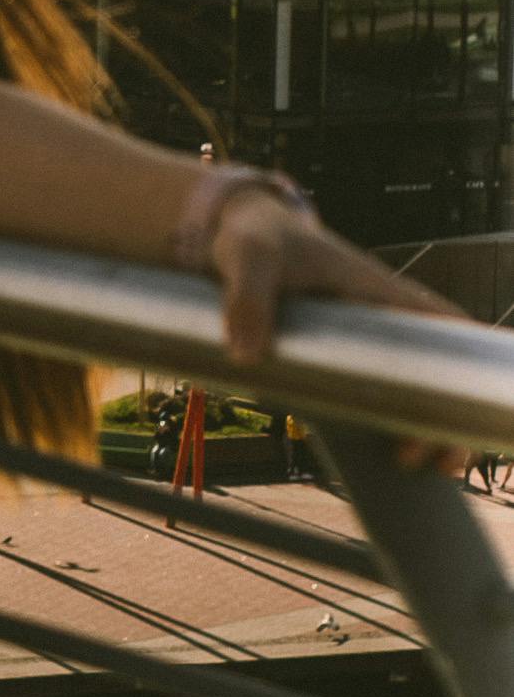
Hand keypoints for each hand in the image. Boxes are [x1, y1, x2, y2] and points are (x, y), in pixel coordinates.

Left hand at [209, 191, 461, 465]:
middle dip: (443, 414)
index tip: (463, 407)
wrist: (233, 231)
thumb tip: (248, 355)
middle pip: (431, 368)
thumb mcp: (250, 258)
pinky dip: (375, 422)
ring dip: (417, 425)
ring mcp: (356, 338)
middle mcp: (377, 316)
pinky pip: (364, 390)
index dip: (464, 362)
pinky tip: (371, 456)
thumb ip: (247, 297)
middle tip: (429, 459)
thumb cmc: (256, 237)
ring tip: (409, 465)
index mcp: (376, 289)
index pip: (442, 322)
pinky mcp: (330, 353)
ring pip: (404, 386)